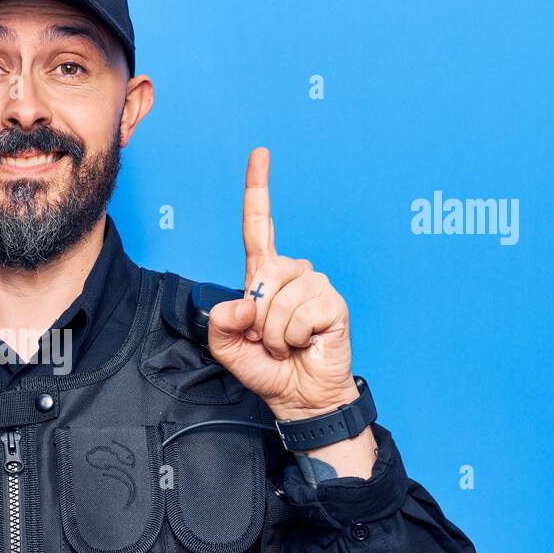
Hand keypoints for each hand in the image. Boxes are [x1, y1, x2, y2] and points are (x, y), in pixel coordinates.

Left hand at [207, 148, 359, 419]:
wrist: (299, 398)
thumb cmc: (267, 369)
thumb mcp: (226, 347)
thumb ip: (220, 322)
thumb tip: (245, 302)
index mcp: (263, 276)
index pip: (259, 226)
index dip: (258, 190)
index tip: (260, 154)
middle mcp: (291, 274)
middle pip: (265, 274)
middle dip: (257, 317)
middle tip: (267, 340)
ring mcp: (316, 286)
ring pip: (281, 299)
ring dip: (274, 332)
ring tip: (284, 345)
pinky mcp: (333, 304)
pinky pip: (302, 313)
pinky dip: (293, 337)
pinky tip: (304, 344)